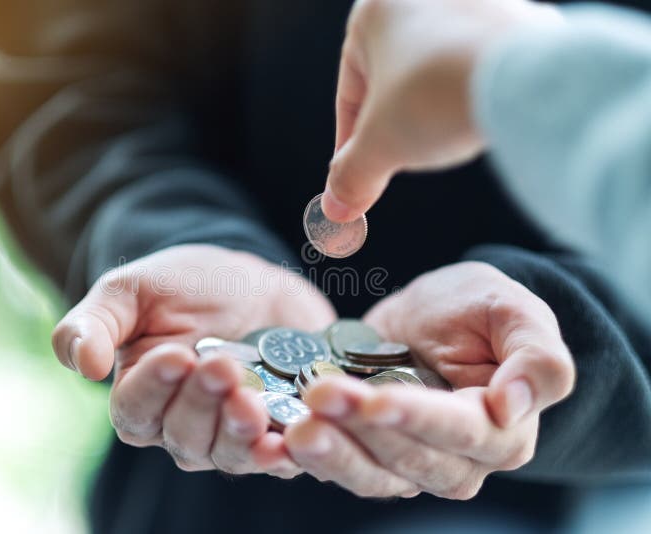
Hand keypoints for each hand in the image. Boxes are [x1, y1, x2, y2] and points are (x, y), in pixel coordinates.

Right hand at [52, 244, 335, 475]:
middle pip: (183, 436)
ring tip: (251, 400)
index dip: (154, 387)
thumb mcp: (132, 290)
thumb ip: (95, 323)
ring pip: (227, 453)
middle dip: (202, 403)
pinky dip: (281, 455)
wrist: (247, 282)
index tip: (175, 355)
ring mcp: (229, 434)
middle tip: (221, 367)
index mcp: (139, 395)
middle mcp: (180, 425)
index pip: (135, 409)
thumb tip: (82, 364)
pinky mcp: (275, 432)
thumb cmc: (181, 286)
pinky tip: (286, 440)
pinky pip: (276, 459)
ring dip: (238, 431)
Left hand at [285, 262, 574, 498]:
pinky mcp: (371, 457)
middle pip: (410, 459)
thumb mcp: (513, 311)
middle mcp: (460, 461)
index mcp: (503, 430)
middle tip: (319, 395)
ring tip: (295, 427)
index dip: (418, 418)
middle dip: (361, 429)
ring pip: (372, 474)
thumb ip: (537, 357)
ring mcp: (412, 465)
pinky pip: (342, 468)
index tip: (378, 399)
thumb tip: (514, 405)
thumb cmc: (480, 310)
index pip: (461, 432)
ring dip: (332, 454)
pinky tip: (280, 439)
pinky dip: (313, 458)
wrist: (436, 318)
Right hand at [322, 0, 561, 221]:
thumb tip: (336, 209)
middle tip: (401, 161)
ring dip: (436, 107)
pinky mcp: (518, 19)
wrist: (524, 75)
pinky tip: (482, 118)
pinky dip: (478, 94)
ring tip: (447, 138)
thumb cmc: (437, 94)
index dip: (351, 142)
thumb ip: (351, 176)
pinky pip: (485, 65)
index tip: (358, 175)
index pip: (350, 92)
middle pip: (395, 79)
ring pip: (440, 69)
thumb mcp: (379, 147)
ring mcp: (475, 4)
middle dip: (396, 123)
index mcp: (375, 11)